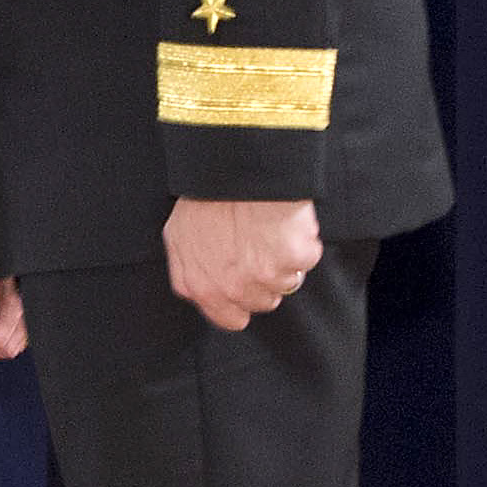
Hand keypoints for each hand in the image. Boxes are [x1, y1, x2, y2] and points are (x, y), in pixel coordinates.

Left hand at [163, 197, 321, 330]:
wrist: (233, 168)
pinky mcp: (294, 258)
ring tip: (268, 228)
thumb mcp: (178, 236)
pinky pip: (308, 258)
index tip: (246, 281)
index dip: (241, 301)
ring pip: (288, 282)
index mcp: (201, 287)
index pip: (231, 319)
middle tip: (257, 243)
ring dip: (285, 259)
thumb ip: (188, 270)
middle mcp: (233, 288)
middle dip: (265, 278)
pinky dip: (303, 240)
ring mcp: (266, 276)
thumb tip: (201, 286)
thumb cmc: (205, 197)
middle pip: (264, 301)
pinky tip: (285, 221)